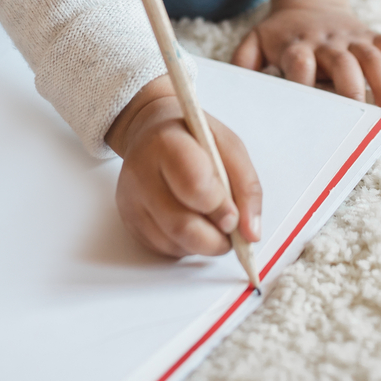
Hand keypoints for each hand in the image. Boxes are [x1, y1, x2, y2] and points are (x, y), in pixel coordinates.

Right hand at [106, 76, 261, 258]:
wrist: (151, 131)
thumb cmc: (193, 136)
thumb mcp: (229, 145)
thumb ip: (247, 186)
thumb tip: (251, 233)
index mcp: (167, 144)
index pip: (195, 186)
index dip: (220, 208)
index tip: (234, 215)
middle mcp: (141, 173)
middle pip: (182, 226)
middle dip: (216, 239)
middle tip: (229, 229)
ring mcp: (131, 200)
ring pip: (175, 243)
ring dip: (204, 243)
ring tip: (211, 220)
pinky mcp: (129, 221)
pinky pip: (165, 249)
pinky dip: (187, 245)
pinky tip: (191, 221)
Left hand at [230, 0, 380, 109]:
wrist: (306, 1)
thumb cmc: (279, 34)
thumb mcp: (254, 42)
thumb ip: (243, 62)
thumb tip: (235, 86)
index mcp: (297, 45)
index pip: (301, 63)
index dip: (305, 82)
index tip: (311, 108)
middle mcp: (327, 42)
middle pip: (343, 63)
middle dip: (353, 88)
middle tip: (364, 116)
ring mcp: (352, 38)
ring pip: (373, 57)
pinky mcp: (371, 36)